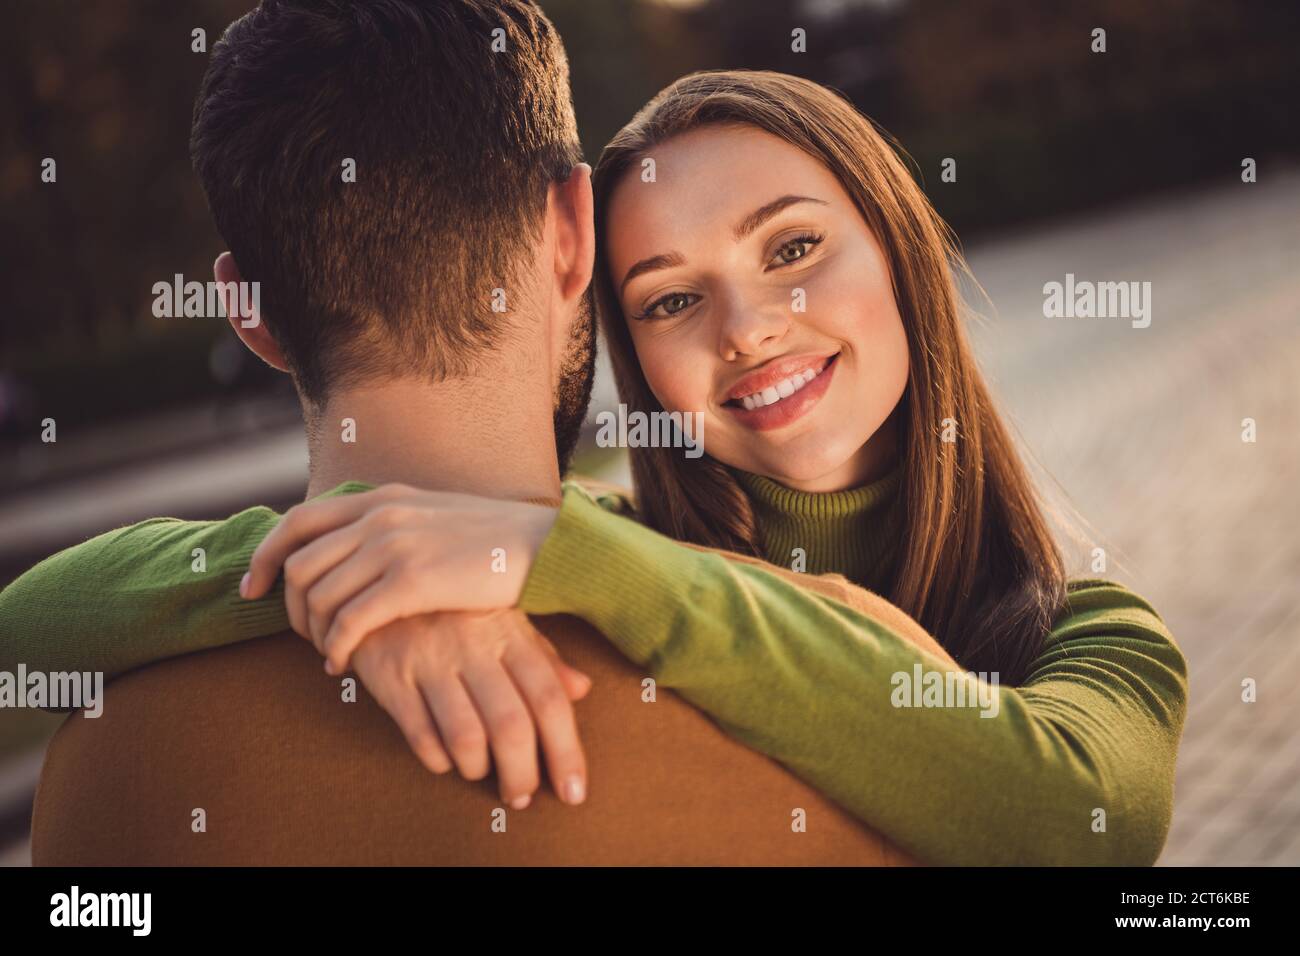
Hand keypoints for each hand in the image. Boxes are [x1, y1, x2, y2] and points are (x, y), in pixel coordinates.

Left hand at [242, 483, 558, 674]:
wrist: (546, 546)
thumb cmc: (498, 542)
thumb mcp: (437, 518)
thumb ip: (397, 526)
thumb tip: (365, 549)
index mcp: (383, 498)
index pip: (299, 521)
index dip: (267, 556)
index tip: (254, 587)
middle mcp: (381, 515)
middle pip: (301, 564)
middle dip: (289, 606)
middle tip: (301, 636)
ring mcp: (394, 545)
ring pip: (319, 594)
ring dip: (313, 631)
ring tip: (328, 653)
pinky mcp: (411, 581)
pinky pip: (350, 620)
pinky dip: (336, 646)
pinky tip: (343, 663)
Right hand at [349, 608, 590, 808]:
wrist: (382, 587)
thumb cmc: (455, 610)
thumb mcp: (503, 620)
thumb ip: (542, 656)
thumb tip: (582, 689)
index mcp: (508, 633)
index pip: (549, 699)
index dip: (566, 750)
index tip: (574, 790)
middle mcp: (472, 646)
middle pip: (510, 726)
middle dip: (522, 774)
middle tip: (523, 796)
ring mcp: (430, 661)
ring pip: (465, 737)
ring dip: (478, 769)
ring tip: (481, 771)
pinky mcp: (391, 677)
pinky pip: (420, 736)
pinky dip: (439, 760)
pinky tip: (446, 758)